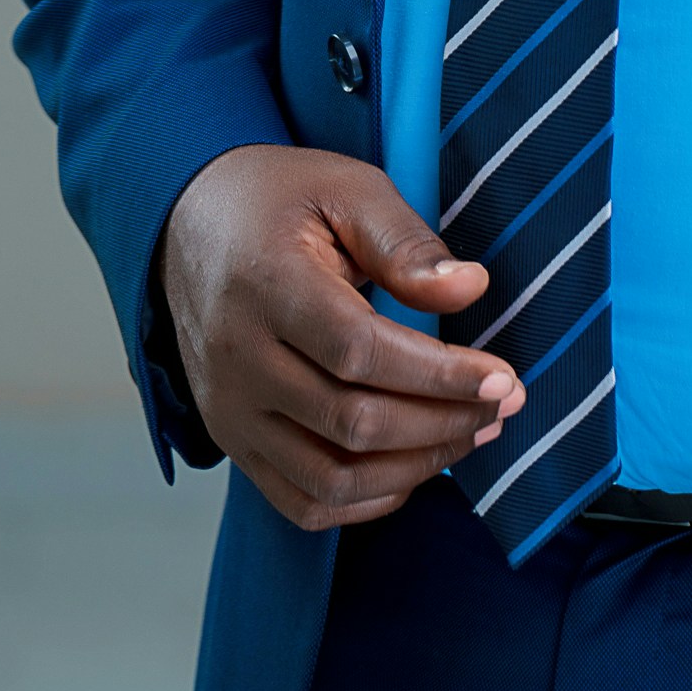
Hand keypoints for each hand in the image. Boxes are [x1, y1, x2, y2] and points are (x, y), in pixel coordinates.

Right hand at [160, 144, 524, 530]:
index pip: (360, 353)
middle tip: (504, 405)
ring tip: (472, 434)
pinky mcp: (231, 440)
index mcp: (266, 286)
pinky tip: (412, 467)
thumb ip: (406, 243)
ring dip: (413, 468)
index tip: (502, 379)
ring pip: (329, 477)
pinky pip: (300, 501)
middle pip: (352, 423)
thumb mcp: (346, 189)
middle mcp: (238, 360)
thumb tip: (470, 289)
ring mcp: (229, 410)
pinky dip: (365, 501)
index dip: (439, 376)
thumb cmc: (279, 200)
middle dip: (443, 423)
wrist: (187, 222)